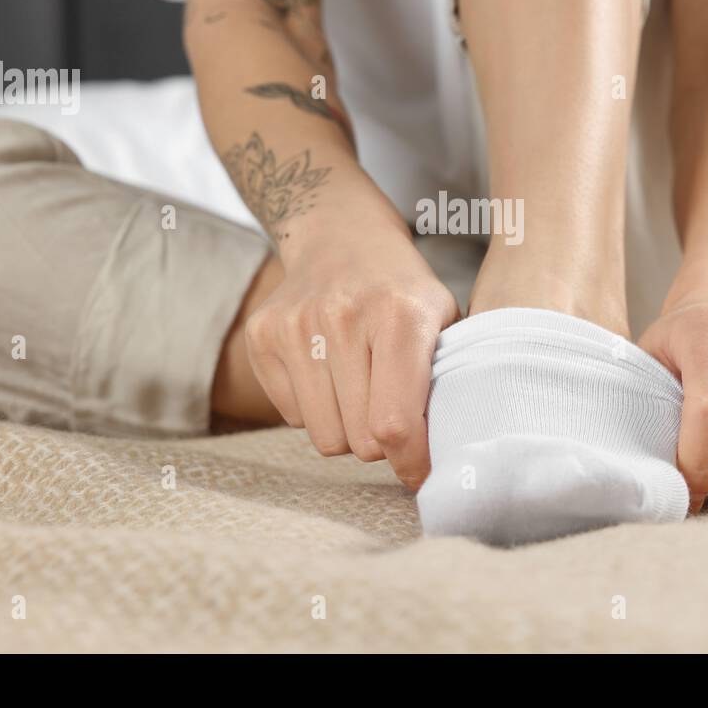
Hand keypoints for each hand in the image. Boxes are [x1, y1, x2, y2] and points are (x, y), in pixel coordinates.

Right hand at [243, 201, 458, 489]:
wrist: (341, 236)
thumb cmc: (402, 291)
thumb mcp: (444, 322)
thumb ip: (446, 386)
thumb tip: (446, 458)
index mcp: (399, 316)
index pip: (395, 424)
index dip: (411, 461)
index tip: (419, 472)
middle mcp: (342, 318)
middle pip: (359, 439)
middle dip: (381, 443)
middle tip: (391, 416)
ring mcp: (295, 325)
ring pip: (323, 436)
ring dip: (347, 430)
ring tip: (361, 393)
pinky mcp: (262, 335)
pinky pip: (292, 418)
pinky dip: (315, 411)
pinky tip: (329, 375)